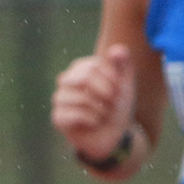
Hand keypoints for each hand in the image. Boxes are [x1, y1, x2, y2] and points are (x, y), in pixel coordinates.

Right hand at [52, 44, 133, 160]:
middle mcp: (66, 81)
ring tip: (104, 114)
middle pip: (84, 78)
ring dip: (101, 109)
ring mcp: (59, 99)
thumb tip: (119, 48)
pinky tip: (95, 123)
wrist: (113, 135)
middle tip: (112, 103)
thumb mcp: (125, 84)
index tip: (119, 90)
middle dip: (105, 93)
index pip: (94, 65)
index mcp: (79, 69)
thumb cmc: (116, 106)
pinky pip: (75, 114)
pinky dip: (92, 120)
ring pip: (81, 97)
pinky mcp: (57, 118)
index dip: (111, 79)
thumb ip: (124, 65)